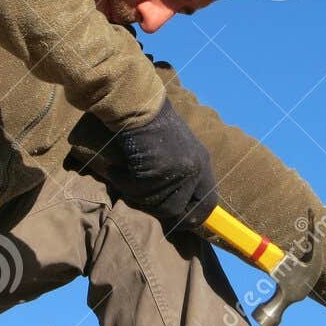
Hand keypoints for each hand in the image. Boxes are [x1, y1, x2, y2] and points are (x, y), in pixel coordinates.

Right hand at [103, 99, 219, 230]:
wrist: (137, 105)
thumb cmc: (153, 126)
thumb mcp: (178, 150)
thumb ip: (182, 176)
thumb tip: (177, 210)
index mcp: (202, 164)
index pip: (207, 204)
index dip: (192, 217)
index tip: (177, 220)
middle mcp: (193, 169)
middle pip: (176, 209)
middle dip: (156, 206)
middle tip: (140, 194)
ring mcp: (176, 171)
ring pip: (155, 203)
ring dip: (137, 193)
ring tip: (127, 174)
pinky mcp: (155, 170)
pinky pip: (136, 191)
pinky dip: (122, 182)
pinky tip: (117, 168)